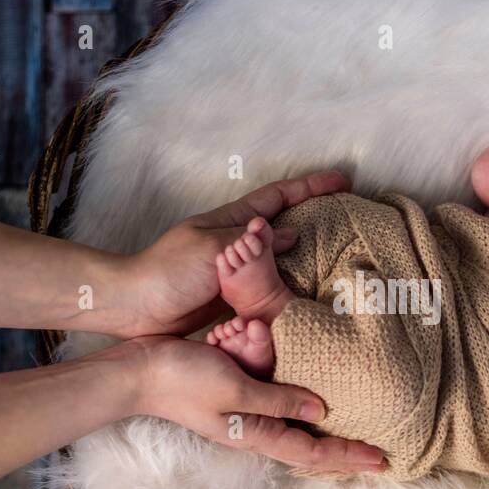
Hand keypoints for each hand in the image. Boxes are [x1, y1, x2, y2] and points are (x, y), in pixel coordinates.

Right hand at [101, 335, 386, 473]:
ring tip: (356, 427)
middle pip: (308, 448)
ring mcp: (243, 413)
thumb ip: (277, 399)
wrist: (137, 371)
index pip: (313, 453)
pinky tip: (312, 398)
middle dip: (344, 452)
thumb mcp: (235, 388)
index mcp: (255, 434)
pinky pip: (279, 404)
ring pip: (296, 428)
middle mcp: (253, 429)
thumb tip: (321, 410)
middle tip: (379, 453)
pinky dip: (302, 405)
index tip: (384, 461)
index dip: (349, 457)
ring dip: (326, 432)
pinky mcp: (235, 391)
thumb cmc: (182, 380)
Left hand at [112, 169, 351, 337]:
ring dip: (309, 256)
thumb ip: (250, 243)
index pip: (279, 197)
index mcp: (232, 221)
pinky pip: (271, 287)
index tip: (343, 181)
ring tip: (342, 259)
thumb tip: (291, 234)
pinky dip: (291, 287)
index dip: (311, 187)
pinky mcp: (236, 296)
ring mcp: (239, 270)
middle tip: (351, 219)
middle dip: (316, 217)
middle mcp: (239, 242)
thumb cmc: (169, 272)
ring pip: (282, 258)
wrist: (137, 307)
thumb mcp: (212, 249)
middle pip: (286, 223)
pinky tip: (311, 294)